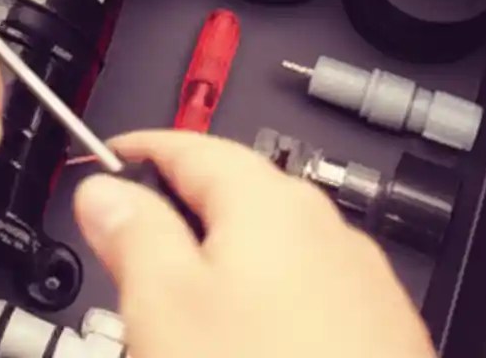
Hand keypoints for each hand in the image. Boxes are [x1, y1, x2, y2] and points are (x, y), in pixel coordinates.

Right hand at [74, 132, 434, 357]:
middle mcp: (329, 236)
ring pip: (271, 258)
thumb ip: (134, 234)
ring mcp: (361, 290)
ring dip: (220, 271)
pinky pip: (304, 304)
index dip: (138, 152)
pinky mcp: (378, 340)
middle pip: (237, 200)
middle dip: (178, 217)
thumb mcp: (167, 306)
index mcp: (274, 208)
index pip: (193, 148)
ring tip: (178, 319)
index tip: (108, 162)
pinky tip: (243, 352)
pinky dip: (262, 314)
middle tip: (127, 244)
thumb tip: (108, 193)